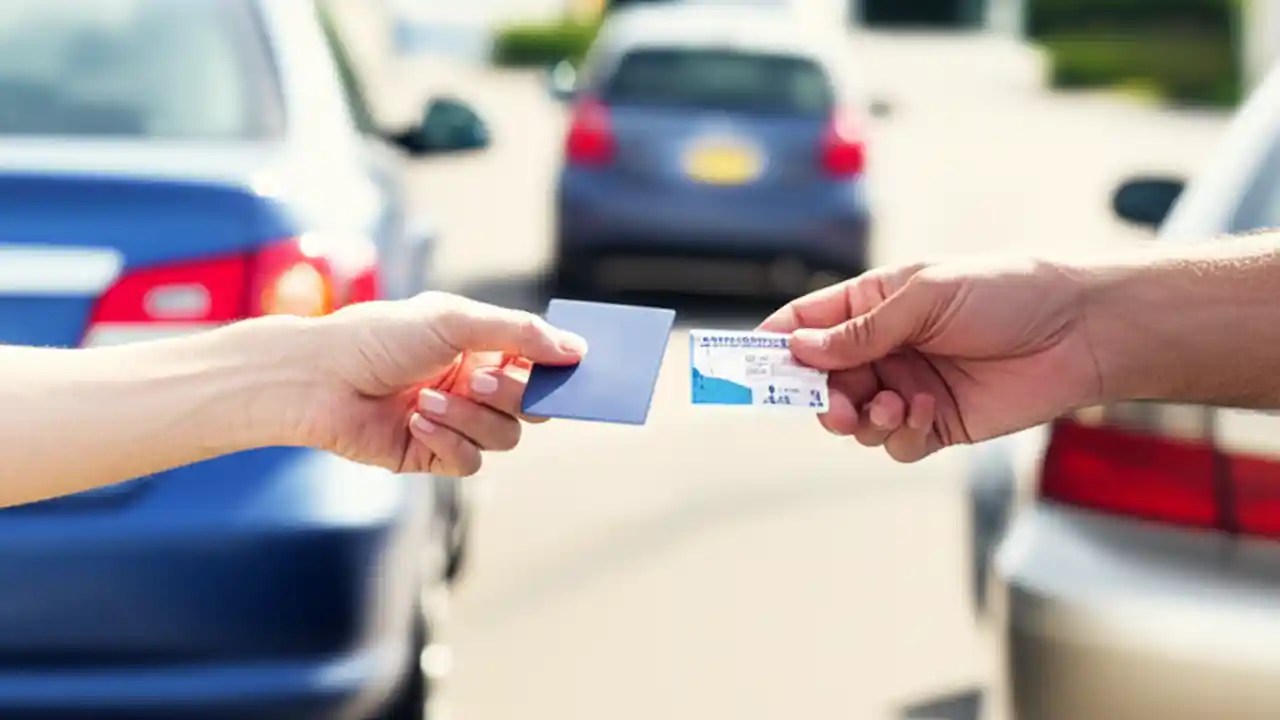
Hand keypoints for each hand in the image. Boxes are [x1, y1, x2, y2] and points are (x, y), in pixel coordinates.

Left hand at [303, 292, 586, 475]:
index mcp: (479, 346)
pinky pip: (470, 461)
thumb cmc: (379, 338)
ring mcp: (454, 421)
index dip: (554, 369)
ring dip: (470, 418)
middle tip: (478, 379)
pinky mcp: (431, 454)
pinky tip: (416, 420)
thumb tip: (577, 348)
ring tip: (428, 398)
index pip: (537, 362)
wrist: (318, 379)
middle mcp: (472, 384)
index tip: (574, 370)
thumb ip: (519, 333)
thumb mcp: (454, 320)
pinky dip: (448, 441)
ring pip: (503, 436)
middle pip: (530, 405)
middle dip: (510, 394)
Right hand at [759, 259, 1103, 461]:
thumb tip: (799, 350)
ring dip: (862, 416)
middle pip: (821, 380)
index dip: (775, 344)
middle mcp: (884, 347)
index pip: (807, 324)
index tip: (746, 365)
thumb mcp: (925, 297)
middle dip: (818, 395)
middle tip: (832, 404)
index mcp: (874, 303)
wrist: (1080, 331)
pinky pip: (894, 441)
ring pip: (853, 417)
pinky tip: (924, 412)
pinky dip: (898, 432)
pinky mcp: (936, 423)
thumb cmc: (1007, 292)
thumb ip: (861, 330)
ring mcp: (907, 386)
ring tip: (894, 402)